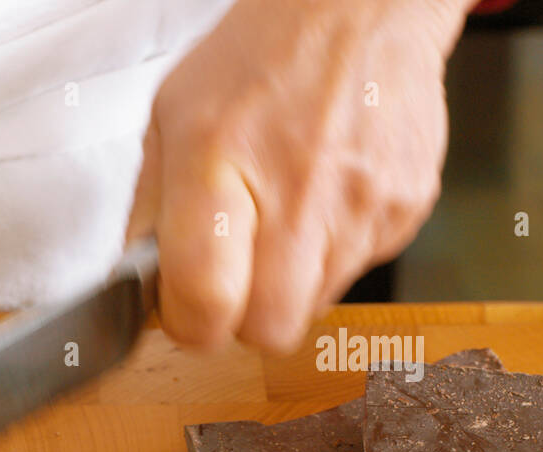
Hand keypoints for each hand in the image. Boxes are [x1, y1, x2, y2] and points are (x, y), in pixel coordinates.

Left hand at [128, 0, 471, 351]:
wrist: (359, 7)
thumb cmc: (259, 59)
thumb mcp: (170, 119)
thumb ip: (147, 212)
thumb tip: (136, 287)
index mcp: (219, 164)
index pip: (207, 300)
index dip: (190, 323)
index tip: (185, 308)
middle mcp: (297, 191)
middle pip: (271, 329)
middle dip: (244, 321)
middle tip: (234, 279)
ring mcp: (361, 204)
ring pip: (315, 307)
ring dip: (289, 285)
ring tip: (280, 218)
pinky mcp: (406, 209)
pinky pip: (358, 270)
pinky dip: (332, 253)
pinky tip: (322, 200)